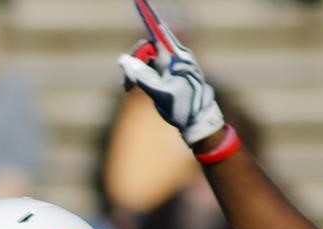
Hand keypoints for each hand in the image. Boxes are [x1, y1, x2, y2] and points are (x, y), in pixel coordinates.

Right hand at [116, 0, 226, 146]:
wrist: (198, 122)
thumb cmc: (184, 107)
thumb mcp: (161, 93)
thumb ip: (142, 76)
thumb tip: (123, 60)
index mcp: (177, 57)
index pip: (159, 32)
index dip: (148, 16)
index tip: (139, 1)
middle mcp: (175, 56)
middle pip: (148, 45)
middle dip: (133, 58)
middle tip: (126, 81)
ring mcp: (170, 64)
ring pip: (145, 57)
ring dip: (133, 70)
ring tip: (127, 89)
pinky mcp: (166, 73)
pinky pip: (147, 67)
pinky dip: (137, 76)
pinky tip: (130, 89)